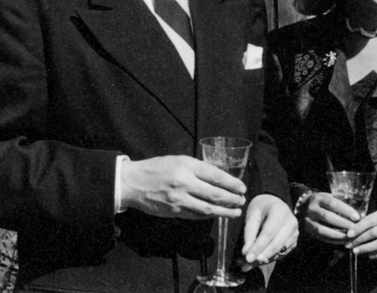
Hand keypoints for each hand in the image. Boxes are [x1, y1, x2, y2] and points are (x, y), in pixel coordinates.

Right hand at [121, 156, 245, 218]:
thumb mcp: (179, 160)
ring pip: (207, 209)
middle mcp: (184, 182)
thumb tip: (219, 179)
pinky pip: (196, 215)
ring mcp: (179, 199)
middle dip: (232, 199)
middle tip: (242, 201)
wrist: (134, 182)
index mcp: (187, 166)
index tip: (242, 188)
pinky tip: (217, 215)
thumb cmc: (158, 168)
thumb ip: (198, 168)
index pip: (216, 176)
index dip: (232, 183)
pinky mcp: (174, 212)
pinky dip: (209, 216)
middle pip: (215, 194)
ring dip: (224, 212)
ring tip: (235, 212)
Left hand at [240, 194, 297, 270]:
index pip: (269, 233)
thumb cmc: (261, 209)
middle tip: (247, 264)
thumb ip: (249, 234)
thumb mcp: (252, 216)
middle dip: (262, 256)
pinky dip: (270, 258)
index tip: (247, 258)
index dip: (258, 247)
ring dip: (265, 259)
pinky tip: (259, 258)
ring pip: (280, 251)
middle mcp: (291, 222)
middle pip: (277, 244)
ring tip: (250, 264)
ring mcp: (295, 233)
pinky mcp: (294, 241)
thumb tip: (246, 253)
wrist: (274, 204)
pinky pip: (282, 254)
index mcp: (280, 212)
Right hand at [302, 192, 359, 244]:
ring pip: (323, 230)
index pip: (332, 204)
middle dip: (343, 223)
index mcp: (317, 199)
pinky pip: (321, 238)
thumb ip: (338, 200)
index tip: (357, 217)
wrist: (301, 208)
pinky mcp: (309, 231)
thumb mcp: (326, 196)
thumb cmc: (319, 202)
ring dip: (338, 234)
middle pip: (327, 217)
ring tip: (350, 236)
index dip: (345, 210)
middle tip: (355, 228)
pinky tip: (343, 241)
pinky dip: (333, 240)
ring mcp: (308, 221)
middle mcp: (311, 210)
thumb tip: (356, 208)